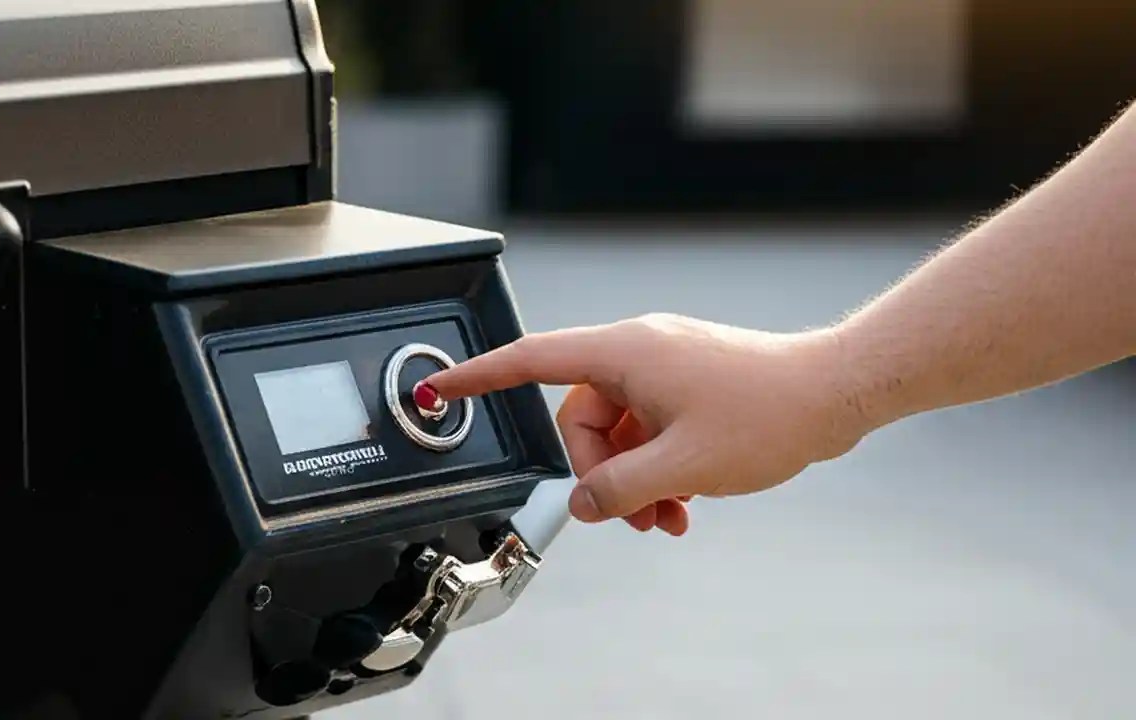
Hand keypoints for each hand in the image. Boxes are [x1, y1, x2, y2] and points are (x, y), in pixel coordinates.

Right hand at [423, 314, 868, 534]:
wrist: (834, 393)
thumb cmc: (768, 411)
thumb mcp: (682, 465)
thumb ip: (618, 488)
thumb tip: (583, 502)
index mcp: (623, 353)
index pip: (532, 359)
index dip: (481, 375)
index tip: (443, 386)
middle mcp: (638, 352)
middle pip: (581, 420)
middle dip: (601, 474)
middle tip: (635, 514)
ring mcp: (664, 368)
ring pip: (619, 432)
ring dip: (634, 480)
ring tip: (668, 516)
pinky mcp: (687, 385)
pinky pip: (650, 430)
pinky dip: (658, 468)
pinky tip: (683, 502)